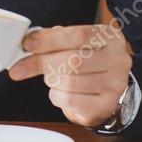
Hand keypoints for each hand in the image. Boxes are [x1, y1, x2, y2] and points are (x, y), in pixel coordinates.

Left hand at [7, 24, 133, 128]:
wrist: (106, 86)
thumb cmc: (86, 59)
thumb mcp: (74, 43)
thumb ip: (52, 39)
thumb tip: (28, 44)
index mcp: (110, 37)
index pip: (76, 36)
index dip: (48, 40)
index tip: (27, 44)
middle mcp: (118, 60)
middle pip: (72, 61)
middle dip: (42, 62)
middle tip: (24, 65)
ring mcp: (115, 85)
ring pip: (69, 82)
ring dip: (50, 79)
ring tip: (50, 76)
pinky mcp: (106, 105)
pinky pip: (70, 101)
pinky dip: (56, 95)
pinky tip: (59, 90)